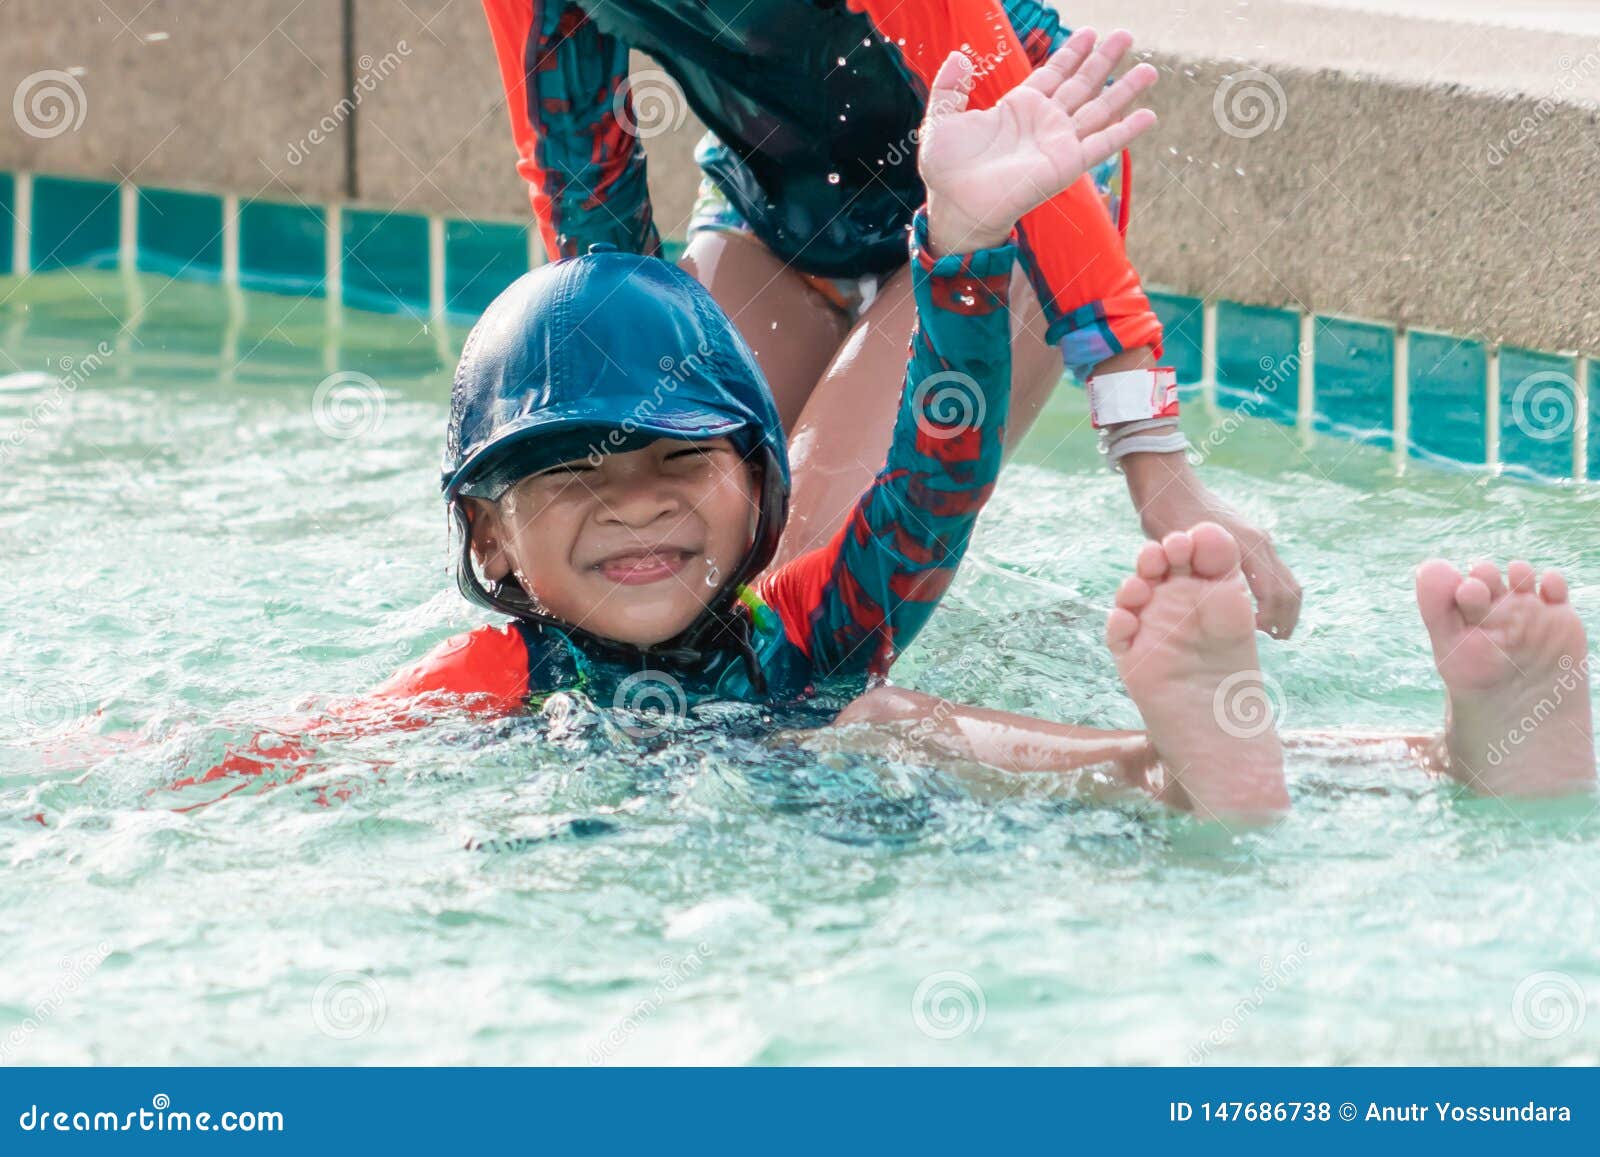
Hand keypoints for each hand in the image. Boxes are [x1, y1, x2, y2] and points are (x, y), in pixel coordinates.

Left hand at [917, 27, 1157, 255]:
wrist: (955, 204)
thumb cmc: (946, 169)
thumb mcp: (940, 119)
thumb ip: (949, 87)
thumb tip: (959, 54)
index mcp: (1018, 108)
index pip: (1052, 73)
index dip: (1072, 53)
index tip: (1089, 33)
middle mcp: (1044, 122)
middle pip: (1082, 83)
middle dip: (1104, 59)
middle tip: (1126, 34)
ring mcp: (1058, 142)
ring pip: (1099, 108)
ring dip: (1124, 89)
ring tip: (1150, 69)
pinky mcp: (1067, 164)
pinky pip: (1102, 143)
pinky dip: (1126, 130)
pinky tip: (1148, 116)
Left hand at [1123, 451, 1303, 638]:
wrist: (1169, 484)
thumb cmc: (1166, 515)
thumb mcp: (1177, 548)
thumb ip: (1197, 572)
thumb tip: (1215, 601)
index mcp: (1245, 545)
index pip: (1273, 594)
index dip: (1270, 620)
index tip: (1257, 638)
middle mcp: (1259, 541)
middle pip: (1289, 588)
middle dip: (1286, 618)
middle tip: (1275, 640)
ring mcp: (1259, 538)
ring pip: (1288, 579)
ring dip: (1285, 607)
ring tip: (1274, 631)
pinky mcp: (1255, 537)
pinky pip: (1277, 571)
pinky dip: (1276, 593)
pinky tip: (1261, 609)